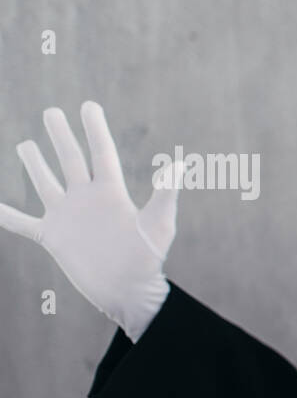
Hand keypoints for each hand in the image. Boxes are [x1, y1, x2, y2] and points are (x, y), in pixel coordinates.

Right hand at [1, 102, 180, 341]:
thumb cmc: (148, 259)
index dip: (94, 129)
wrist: (128, 292)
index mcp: (111, 193)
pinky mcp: (53, 237)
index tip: (88, 105)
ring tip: (25, 144)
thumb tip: (178, 164)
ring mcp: (68, 217)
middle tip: (51, 112)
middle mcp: (87, 199)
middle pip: (71, 160)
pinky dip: (5, 214)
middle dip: (61, 136)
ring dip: (34, 165)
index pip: (101, 153)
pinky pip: (23, 223)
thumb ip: (165, 194)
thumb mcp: (158, 225)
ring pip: (46, 183)